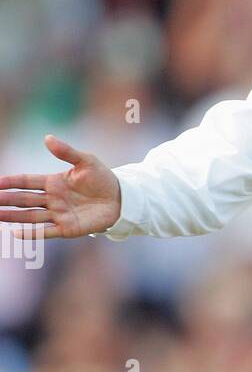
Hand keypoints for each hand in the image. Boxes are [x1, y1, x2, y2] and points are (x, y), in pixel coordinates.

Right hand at [0, 135, 121, 239]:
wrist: (121, 199)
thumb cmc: (103, 178)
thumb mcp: (85, 161)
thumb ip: (66, 152)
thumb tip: (47, 138)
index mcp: (53, 182)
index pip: (26, 181)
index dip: (10, 182)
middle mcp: (52, 199)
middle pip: (23, 199)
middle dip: (6, 200)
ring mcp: (58, 214)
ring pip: (29, 216)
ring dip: (12, 217)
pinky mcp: (67, 228)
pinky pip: (46, 231)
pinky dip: (31, 233)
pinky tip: (16, 233)